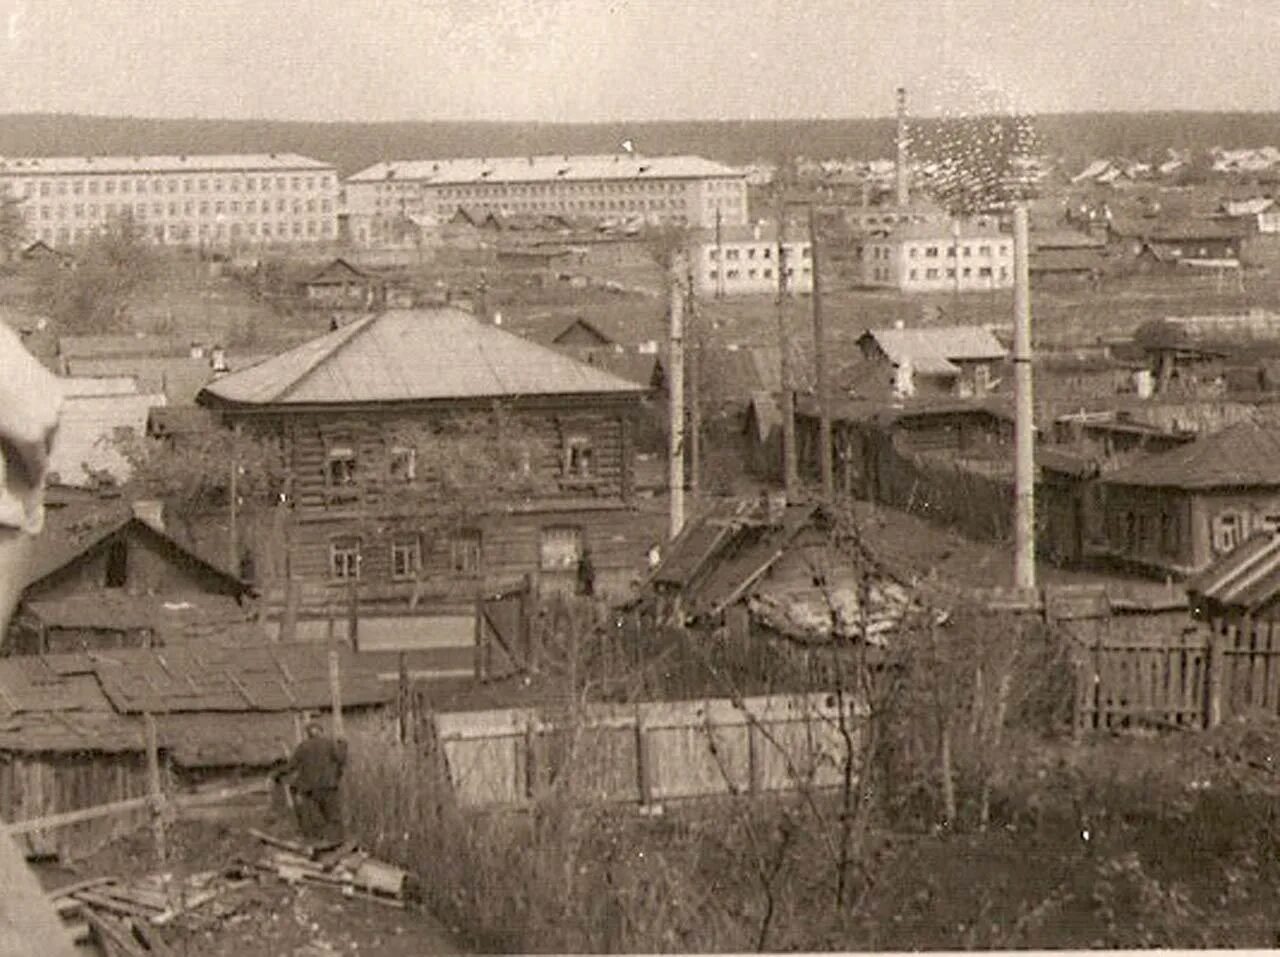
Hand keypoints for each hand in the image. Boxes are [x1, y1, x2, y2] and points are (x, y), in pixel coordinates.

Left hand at [0, 324, 60, 533]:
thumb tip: (3, 467)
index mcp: (32, 437)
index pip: (38, 470)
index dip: (30, 482)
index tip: (24, 489)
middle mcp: (50, 421)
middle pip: (47, 448)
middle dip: (33, 456)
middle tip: (17, 459)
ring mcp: (52, 398)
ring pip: (49, 425)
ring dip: (36, 433)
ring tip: (15, 430)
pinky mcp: (49, 379)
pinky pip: (46, 405)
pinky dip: (35, 412)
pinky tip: (16, 406)